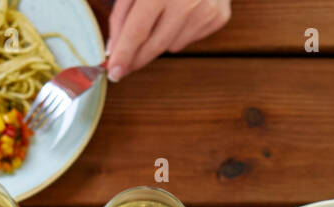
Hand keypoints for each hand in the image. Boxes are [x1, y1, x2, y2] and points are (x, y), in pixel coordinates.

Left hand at [106, 0, 230, 81]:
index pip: (137, 32)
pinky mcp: (219, 16)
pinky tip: (182, 13)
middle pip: (155, 45)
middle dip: (136, 58)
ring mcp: (206, 10)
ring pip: (171, 46)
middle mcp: (186, 2)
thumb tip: (115, 49)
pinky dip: (180, 32)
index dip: (124, 55)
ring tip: (162, 14)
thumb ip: (122, 14)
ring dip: (160, 38)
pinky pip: (189, 39)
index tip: (114, 72)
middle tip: (125, 65)